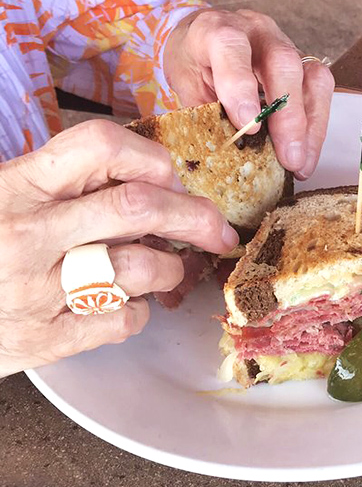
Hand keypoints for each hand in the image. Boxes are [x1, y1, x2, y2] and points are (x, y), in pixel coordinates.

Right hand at [0, 120, 236, 377]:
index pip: (98, 147)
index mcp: (15, 186)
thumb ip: (53, 184)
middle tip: (217, 228)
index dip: (148, 156)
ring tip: (171, 268)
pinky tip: (129, 304)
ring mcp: (38, 290)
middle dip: (195, 215)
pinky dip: (140, 311)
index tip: (172, 173)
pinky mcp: (45, 340)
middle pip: (139, 207)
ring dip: (172, 267)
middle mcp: (29, 233)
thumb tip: (138, 175)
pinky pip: (121, 320)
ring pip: (141, 267)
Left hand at [163, 8, 334, 180]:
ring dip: (310, 126)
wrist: (203, 41)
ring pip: (312, 77)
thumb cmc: (194, 64)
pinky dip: (315, 128)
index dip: (240, 86)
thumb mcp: (185, 86)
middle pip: (283, 62)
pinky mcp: (303, 63)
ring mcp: (285, 44)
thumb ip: (205, 112)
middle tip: (288, 156)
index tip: (248, 125)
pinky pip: (320, 92)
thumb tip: (227, 154)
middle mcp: (255, 30)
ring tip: (301, 163)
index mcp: (214, 29)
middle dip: (289, 115)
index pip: (231, 47)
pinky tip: (306, 155)